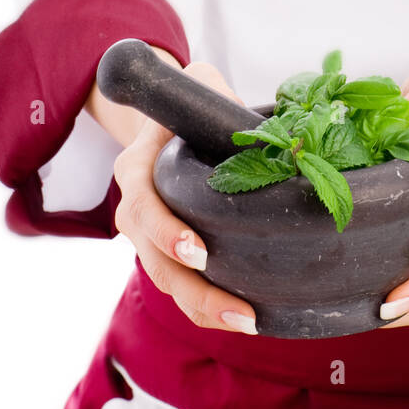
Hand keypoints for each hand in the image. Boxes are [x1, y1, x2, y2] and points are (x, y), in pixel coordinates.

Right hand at [111, 59, 259, 334]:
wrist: (165, 121)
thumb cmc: (189, 104)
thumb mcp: (201, 86)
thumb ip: (222, 99)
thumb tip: (273, 134)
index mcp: (137, 166)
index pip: (141, 205)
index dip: (165, 231)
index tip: (198, 251)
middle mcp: (134, 208)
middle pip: (153, 260)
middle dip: (195, 290)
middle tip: (241, 312)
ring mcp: (146, 236)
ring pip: (167, 282)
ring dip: (204, 309)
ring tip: (249, 322)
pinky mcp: (165, 252)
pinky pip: (180, 288)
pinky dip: (206, 308)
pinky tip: (242, 319)